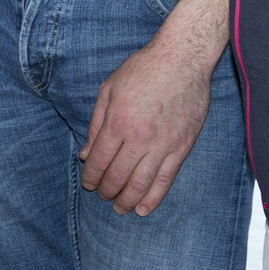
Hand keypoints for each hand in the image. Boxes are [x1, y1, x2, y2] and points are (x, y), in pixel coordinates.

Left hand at [78, 41, 212, 215]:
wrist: (182, 60)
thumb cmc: (142, 69)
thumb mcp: (109, 89)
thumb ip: (95, 123)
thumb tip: (85, 154)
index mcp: (117, 121)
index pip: (98, 160)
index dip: (91, 177)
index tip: (88, 184)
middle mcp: (139, 137)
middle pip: (117, 176)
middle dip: (106, 190)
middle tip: (102, 194)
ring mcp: (162, 145)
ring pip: (140, 184)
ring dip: (126, 200)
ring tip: (118, 208)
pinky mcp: (181, 148)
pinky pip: (165, 180)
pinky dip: (152, 199)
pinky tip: (142, 209)